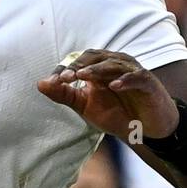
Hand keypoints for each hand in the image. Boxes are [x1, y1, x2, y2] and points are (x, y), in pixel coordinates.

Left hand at [38, 49, 180, 141]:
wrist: (144, 130)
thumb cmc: (115, 113)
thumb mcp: (84, 105)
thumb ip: (63, 94)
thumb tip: (39, 83)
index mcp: (97, 67)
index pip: (78, 61)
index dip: (64, 69)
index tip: (52, 81)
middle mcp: (114, 64)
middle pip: (93, 57)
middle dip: (77, 65)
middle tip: (64, 77)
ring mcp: (131, 71)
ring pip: (113, 63)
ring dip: (97, 69)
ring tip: (82, 76)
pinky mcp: (148, 82)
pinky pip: (136, 77)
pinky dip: (125, 80)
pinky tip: (113, 86)